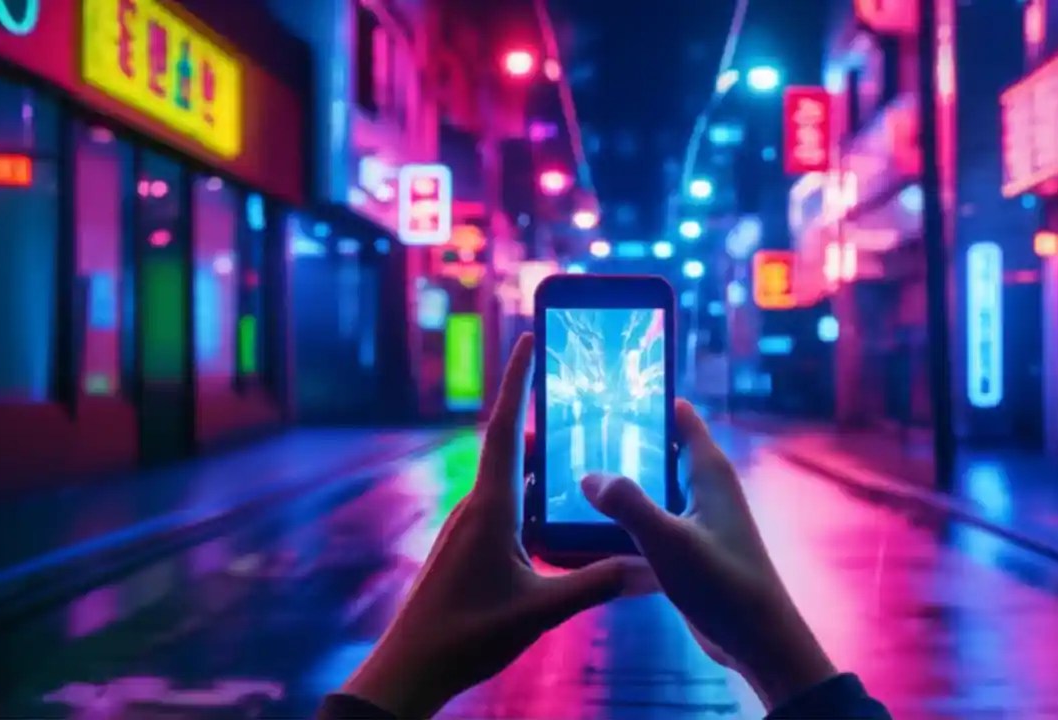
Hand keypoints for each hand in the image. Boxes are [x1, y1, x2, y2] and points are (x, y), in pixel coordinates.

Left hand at [343, 334, 653, 717]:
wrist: (410, 669)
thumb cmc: (464, 636)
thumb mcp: (540, 611)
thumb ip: (594, 585)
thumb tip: (647, 570)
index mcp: (490, 507)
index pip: (507, 427)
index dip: (517, 380)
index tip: (528, 338)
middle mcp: (476, 507)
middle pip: (512, 447)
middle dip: (543, 420)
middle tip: (577, 398)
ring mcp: (468, 527)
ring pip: (510, 480)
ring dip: (540, 464)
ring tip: (577, 455)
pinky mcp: (467, 548)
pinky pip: (505, 507)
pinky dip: (532, 498)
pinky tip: (554, 517)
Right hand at [581, 401, 835, 709]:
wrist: (757, 640)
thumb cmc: (724, 583)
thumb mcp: (669, 541)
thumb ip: (628, 504)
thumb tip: (588, 475)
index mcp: (709, 472)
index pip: (680, 417)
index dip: (648, 401)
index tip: (607, 391)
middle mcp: (704, 490)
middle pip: (658, 453)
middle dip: (622, 446)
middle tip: (572, 436)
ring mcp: (696, 522)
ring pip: (650, 493)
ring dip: (618, 489)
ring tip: (567, 479)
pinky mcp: (687, 551)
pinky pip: (648, 527)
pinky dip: (623, 526)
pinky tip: (585, 534)